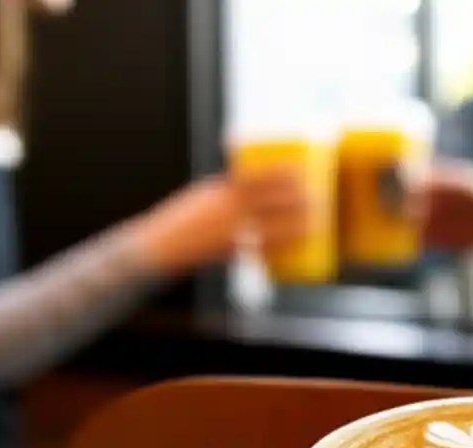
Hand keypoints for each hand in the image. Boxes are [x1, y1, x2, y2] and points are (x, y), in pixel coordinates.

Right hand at [128, 168, 308, 275]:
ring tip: (314, 224)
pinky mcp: (228, 251)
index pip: (254, 177)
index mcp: (218, 190)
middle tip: (315, 198)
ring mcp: (227, 231)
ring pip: (269, 227)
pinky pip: (259, 250)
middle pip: (268, 201)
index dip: (278, 173)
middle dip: (294, 199)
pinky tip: (292, 247)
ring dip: (294, 226)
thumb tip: (253, 185)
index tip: (297, 170)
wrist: (157, 246)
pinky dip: (278, 248)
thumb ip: (228, 191)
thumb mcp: (204, 195)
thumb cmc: (181, 220)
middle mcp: (224, 209)